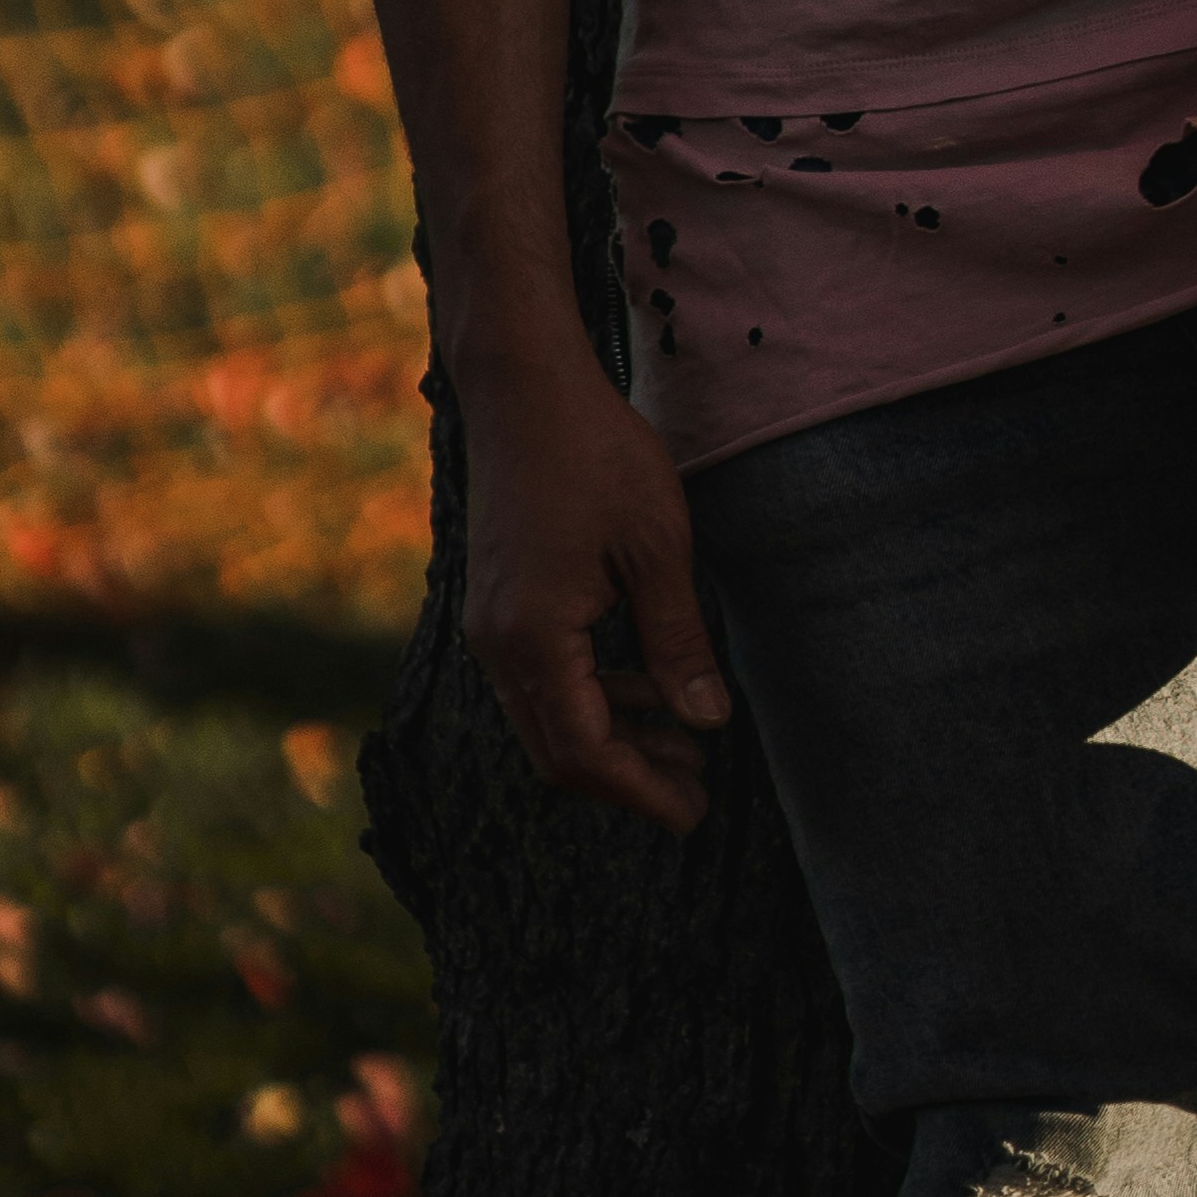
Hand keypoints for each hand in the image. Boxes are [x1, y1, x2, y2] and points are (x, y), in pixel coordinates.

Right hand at [458, 345, 732, 830]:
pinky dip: (590, 695)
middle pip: (558, 751)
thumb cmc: (594, 450)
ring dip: (612, 738)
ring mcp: (489, 623)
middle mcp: (498, 644)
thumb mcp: (657, 544)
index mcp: (534, 637)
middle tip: (698, 787)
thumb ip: (678, 641)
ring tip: (684, 738)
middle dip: (629, 777)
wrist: (524, 383)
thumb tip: (707, 723)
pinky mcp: (496, 600)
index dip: (642, 792)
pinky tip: (642, 683)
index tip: (696, 813)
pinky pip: (540, 678)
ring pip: (548, 718)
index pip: (586, 753)